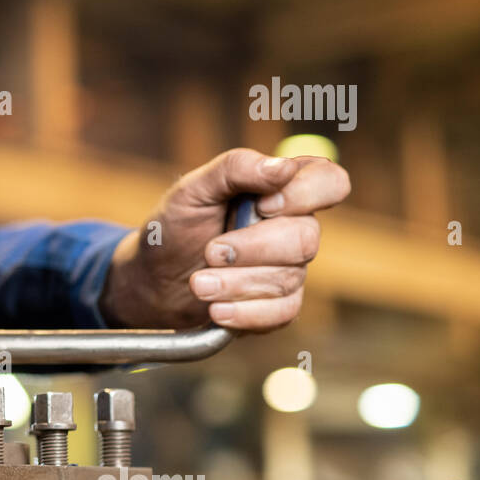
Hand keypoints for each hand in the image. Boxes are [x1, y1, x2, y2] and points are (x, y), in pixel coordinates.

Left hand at [99, 148, 350, 332]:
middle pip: (306, 238)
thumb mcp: (191, 190)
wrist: (151, 282)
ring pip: (288, 278)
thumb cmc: (174, 229)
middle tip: (210, 252)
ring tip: (197, 284)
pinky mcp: (279, 305)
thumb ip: (234, 169)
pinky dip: (245, 312)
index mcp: (280, 189)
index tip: (262, 205)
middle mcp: (293, 227)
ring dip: (236, 282)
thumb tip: (281, 167)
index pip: (329, 182)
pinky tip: (216, 310)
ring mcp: (289, 269)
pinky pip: (282, 311)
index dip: (305, 194)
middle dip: (252, 248)